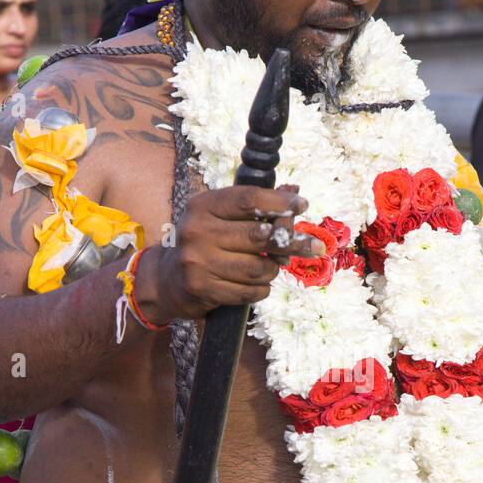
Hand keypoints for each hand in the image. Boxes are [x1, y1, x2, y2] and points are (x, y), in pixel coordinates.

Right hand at [139, 185, 324, 320]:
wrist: (168, 279)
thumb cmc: (204, 242)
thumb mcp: (221, 216)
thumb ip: (255, 205)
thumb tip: (294, 191)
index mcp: (202, 206)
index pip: (249, 200)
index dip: (280, 203)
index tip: (302, 205)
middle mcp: (197, 231)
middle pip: (260, 236)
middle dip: (292, 242)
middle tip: (314, 246)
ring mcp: (198, 262)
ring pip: (259, 268)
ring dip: (273, 270)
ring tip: (272, 267)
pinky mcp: (203, 288)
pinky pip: (250, 291)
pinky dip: (261, 289)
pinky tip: (257, 284)